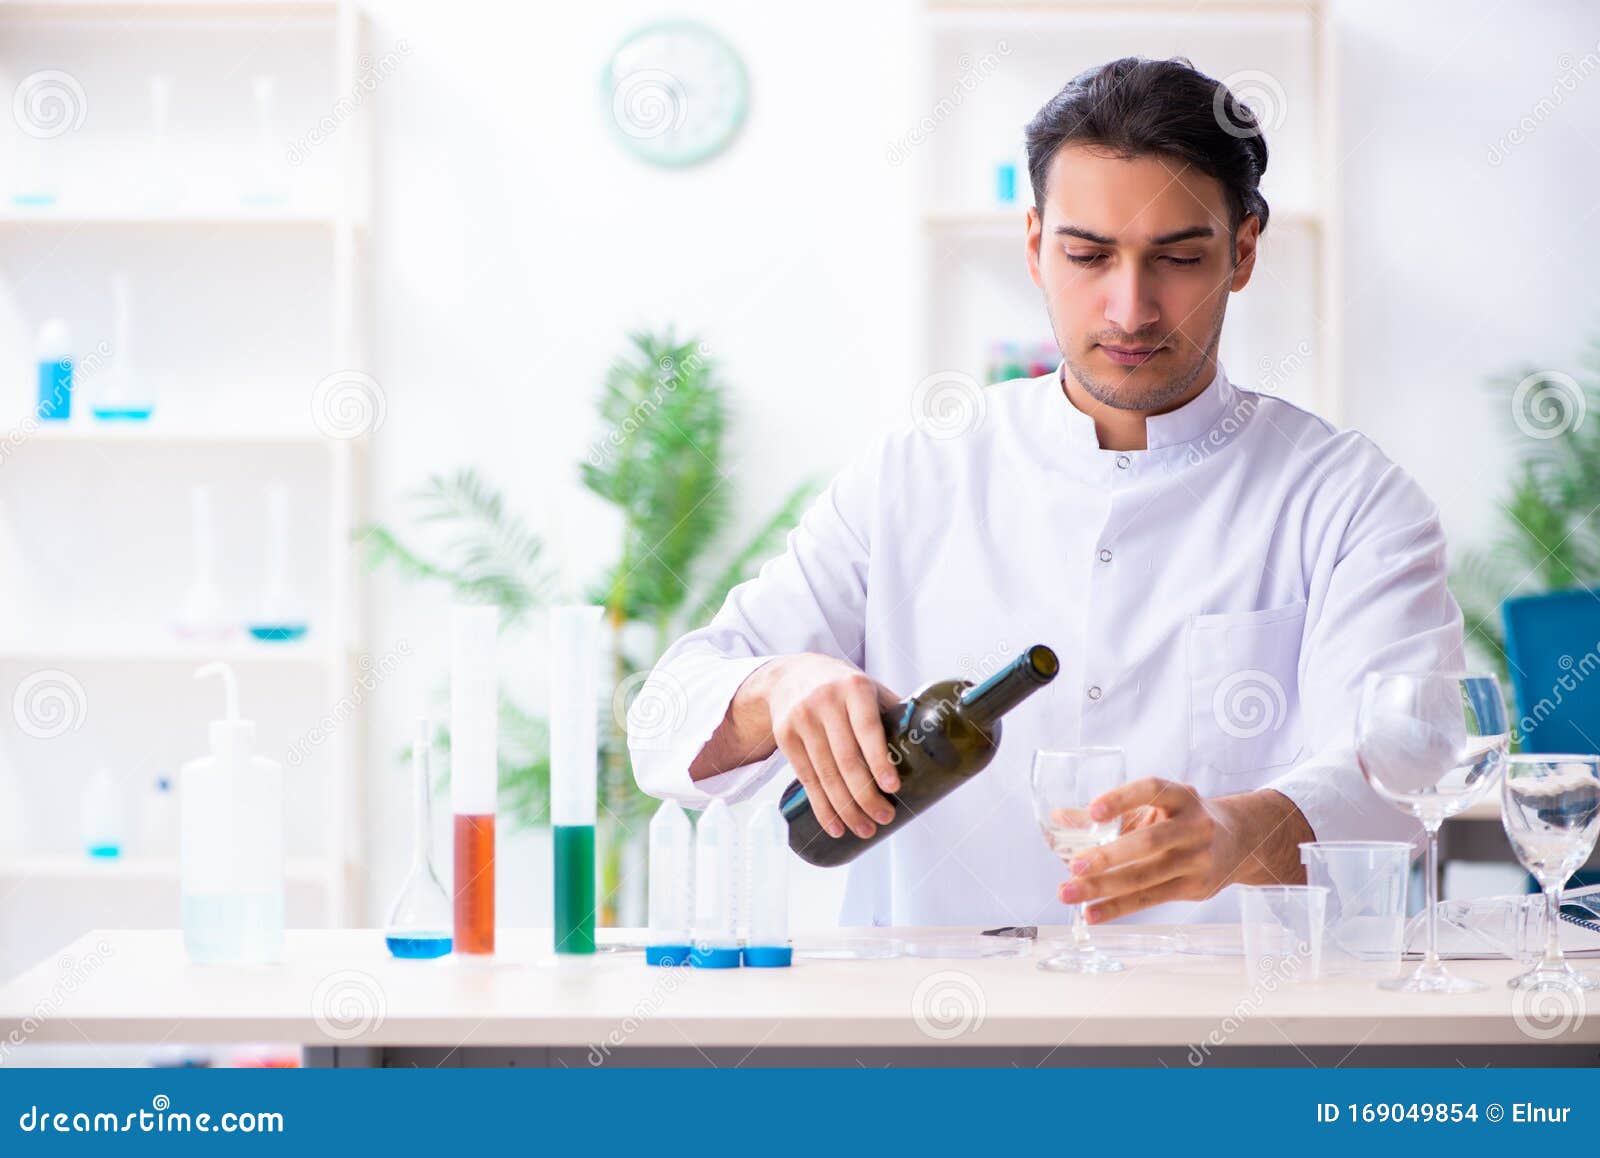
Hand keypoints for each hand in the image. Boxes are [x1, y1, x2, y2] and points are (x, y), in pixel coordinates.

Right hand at [754, 653, 901, 840]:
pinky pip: (806, 779)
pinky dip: (822, 807)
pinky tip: (836, 825)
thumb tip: (929, 746)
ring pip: (826, 774)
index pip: (868, 729)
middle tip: (884, 818)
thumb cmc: (841, 686)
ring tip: (865, 829)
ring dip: (847, 808)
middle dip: (866, 795)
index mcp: (854, 688)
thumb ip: (891, 711)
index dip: (879, 761)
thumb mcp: (866, 686)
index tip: (893, 788)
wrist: (790, 675)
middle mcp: (825, 702)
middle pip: (846, 759)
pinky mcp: (786, 737)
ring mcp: (802, 720)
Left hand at [1056, 779, 1310, 922]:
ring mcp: (1198, 859)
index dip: (1122, 799)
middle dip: (1109, 856)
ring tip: (1068, 893)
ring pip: (1147, 876)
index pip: (1152, 790)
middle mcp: (1194, 826)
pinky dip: (1118, 907)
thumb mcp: (1152, 808)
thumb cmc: (1179, 820)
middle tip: (1074, 866)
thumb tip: (1058, 817)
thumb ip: (1107, 813)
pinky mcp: (1195, 888)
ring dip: (1104, 887)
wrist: (1237, 842)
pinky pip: (1151, 899)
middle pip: (1150, 842)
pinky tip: (1091, 913)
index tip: (1092, 810)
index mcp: (1181, 796)